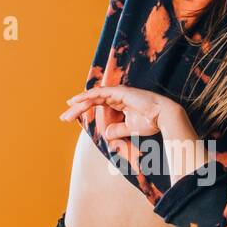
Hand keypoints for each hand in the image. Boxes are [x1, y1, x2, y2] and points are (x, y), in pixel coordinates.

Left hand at [59, 85, 180, 140]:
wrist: (163, 118)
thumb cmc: (150, 122)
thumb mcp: (128, 129)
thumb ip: (117, 130)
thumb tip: (106, 134)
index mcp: (118, 102)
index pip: (96, 104)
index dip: (82, 109)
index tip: (70, 118)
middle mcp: (116, 95)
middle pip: (91, 100)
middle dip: (76, 109)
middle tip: (63, 117)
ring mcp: (118, 92)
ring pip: (93, 96)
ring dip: (79, 104)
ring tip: (66, 111)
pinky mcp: (120, 92)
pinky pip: (100, 93)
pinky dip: (87, 96)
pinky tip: (77, 101)